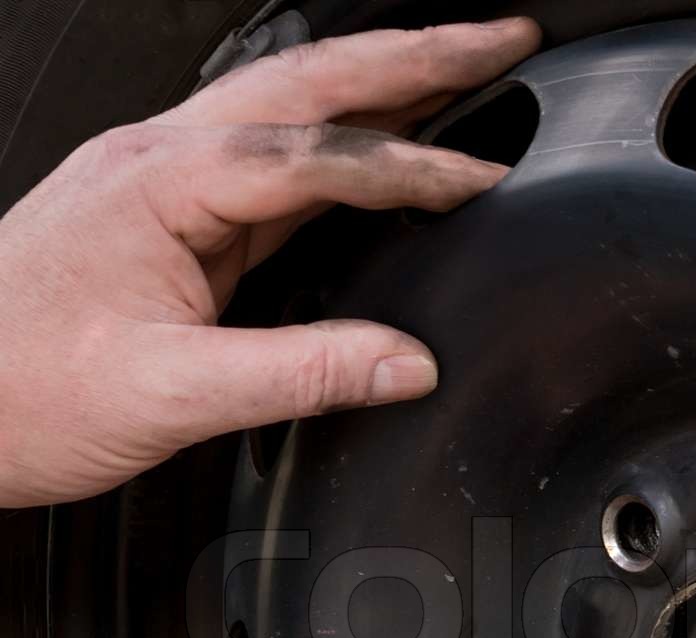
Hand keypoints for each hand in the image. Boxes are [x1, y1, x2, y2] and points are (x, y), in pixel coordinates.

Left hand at [0, 19, 540, 507]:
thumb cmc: (19, 391)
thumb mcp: (171, 394)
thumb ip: (303, 373)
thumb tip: (407, 364)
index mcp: (160, 183)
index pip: (318, 155)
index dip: (412, 165)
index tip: (484, 179)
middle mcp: (162, 158)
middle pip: (313, 80)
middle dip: (418, 54)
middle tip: (503, 40)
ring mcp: (167, 176)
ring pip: (297, 101)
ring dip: (387, 77)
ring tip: (468, 67)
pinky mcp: (174, 208)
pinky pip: (281, 151)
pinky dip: (350, 135)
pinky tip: (389, 141)